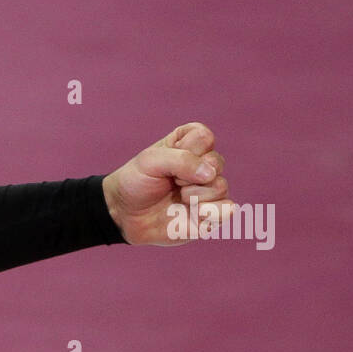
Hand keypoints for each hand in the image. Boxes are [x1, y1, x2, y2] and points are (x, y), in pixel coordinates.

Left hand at [101, 122, 237, 245]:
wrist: (125, 214)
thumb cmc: (136, 181)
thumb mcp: (150, 161)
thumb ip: (180, 160)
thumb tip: (211, 174)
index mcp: (189, 144)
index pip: (205, 137)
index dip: (186, 150)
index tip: (166, 159)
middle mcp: (203, 165)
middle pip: (216, 162)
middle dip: (189, 175)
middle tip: (172, 182)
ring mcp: (208, 190)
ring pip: (221, 186)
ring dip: (194, 194)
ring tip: (178, 198)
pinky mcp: (211, 214)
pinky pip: (227, 210)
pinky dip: (209, 212)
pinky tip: (192, 213)